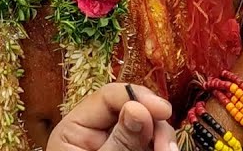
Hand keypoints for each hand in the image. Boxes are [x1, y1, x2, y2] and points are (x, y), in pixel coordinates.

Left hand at [48, 83, 176, 150]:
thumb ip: (120, 140)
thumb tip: (138, 107)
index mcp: (74, 128)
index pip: (107, 96)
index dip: (137, 96)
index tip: (162, 109)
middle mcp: (95, 132)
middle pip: (133, 109)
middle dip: (155, 123)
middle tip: (168, 147)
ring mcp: (114, 143)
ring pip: (147, 127)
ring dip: (162, 138)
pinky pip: (149, 143)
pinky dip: (160, 146)